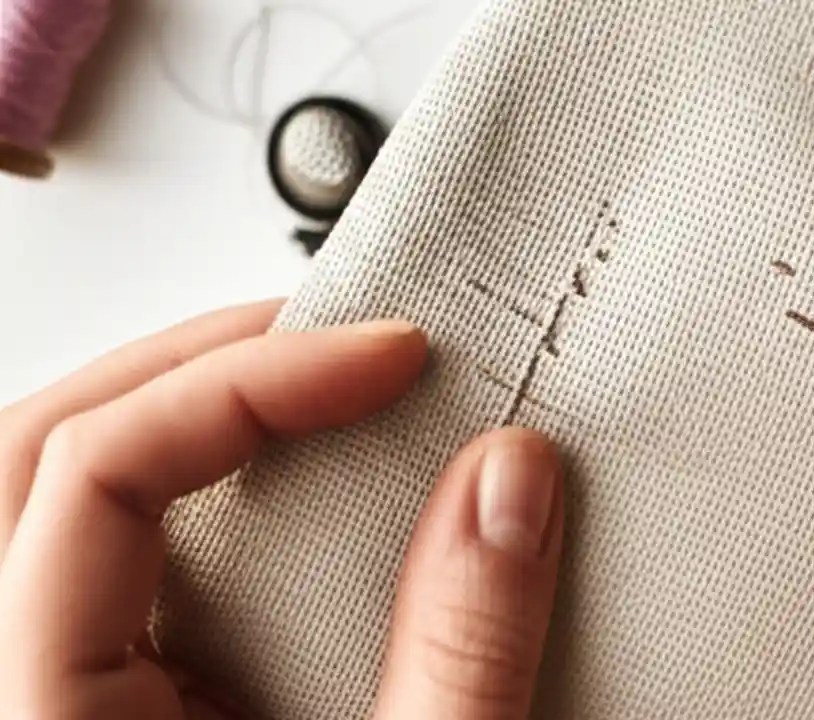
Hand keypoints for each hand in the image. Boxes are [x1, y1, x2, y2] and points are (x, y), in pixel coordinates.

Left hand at [0, 303, 565, 718]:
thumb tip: (505, 484)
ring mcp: (77, 701)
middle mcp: (37, 698)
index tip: (385, 355)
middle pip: (44, 450)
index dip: (243, 383)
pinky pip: (125, 556)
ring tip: (311, 385)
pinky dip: (204, 487)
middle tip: (332, 337)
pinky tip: (299, 487)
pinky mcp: (136, 713)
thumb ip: (458, 657)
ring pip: (64, 497)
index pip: (92, 475)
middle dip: (198, 361)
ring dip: (185, 409)